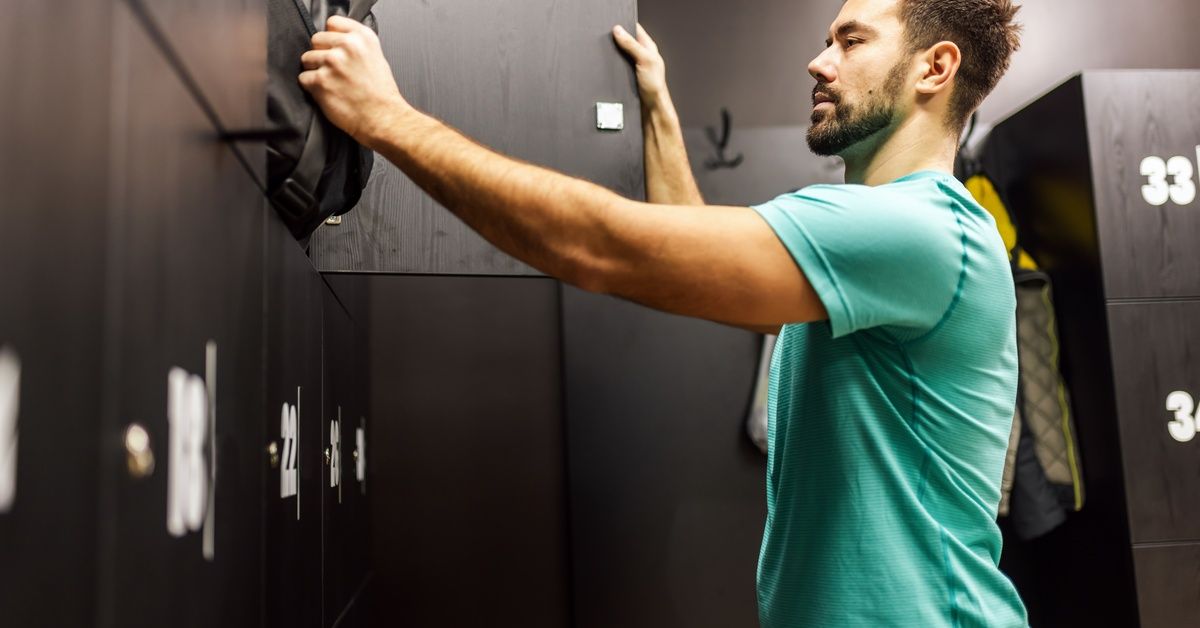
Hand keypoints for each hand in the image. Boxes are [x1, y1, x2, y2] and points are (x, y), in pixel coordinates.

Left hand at [299, 16, 408, 145]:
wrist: (383, 118)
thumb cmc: (381, 94)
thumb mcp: (377, 58)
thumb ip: (356, 45)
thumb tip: (335, 42)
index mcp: (362, 37)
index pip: (332, 23)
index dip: (331, 38)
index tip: (335, 49)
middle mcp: (348, 46)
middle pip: (316, 40)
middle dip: (321, 55)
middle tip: (335, 71)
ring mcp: (333, 62)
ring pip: (306, 59)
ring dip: (315, 71)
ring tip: (332, 83)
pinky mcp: (321, 81)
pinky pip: (303, 78)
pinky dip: (312, 87)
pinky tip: (328, 93)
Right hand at [612, 23, 667, 106]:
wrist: (651, 109)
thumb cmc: (654, 87)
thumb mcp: (644, 60)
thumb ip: (632, 45)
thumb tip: (618, 30)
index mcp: (648, 47)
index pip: (635, 29)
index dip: (624, 24)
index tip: (613, 24)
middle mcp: (641, 55)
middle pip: (625, 40)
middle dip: (615, 38)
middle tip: (606, 38)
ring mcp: (634, 65)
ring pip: (619, 53)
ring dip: (612, 53)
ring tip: (605, 51)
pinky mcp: (627, 76)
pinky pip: (616, 65)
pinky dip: (611, 65)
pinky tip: (606, 66)